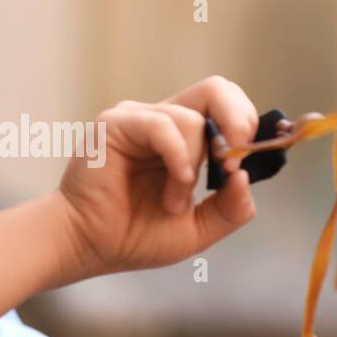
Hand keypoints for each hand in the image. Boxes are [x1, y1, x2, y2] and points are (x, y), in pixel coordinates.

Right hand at [56, 76, 259, 278]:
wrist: (89, 247)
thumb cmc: (134, 237)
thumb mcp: (197, 228)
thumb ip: (230, 208)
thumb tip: (245, 177)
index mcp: (183, 140)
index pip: (226, 107)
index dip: (247, 128)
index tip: (245, 165)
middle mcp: (162, 122)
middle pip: (217, 90)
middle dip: (239, 122)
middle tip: (232, 161)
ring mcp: (137, 119)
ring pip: (192, 118)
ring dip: (193, 168)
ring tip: (173, 202)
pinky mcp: (115, 124)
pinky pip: (163, 125)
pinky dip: (178, 160)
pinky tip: (172, 191)